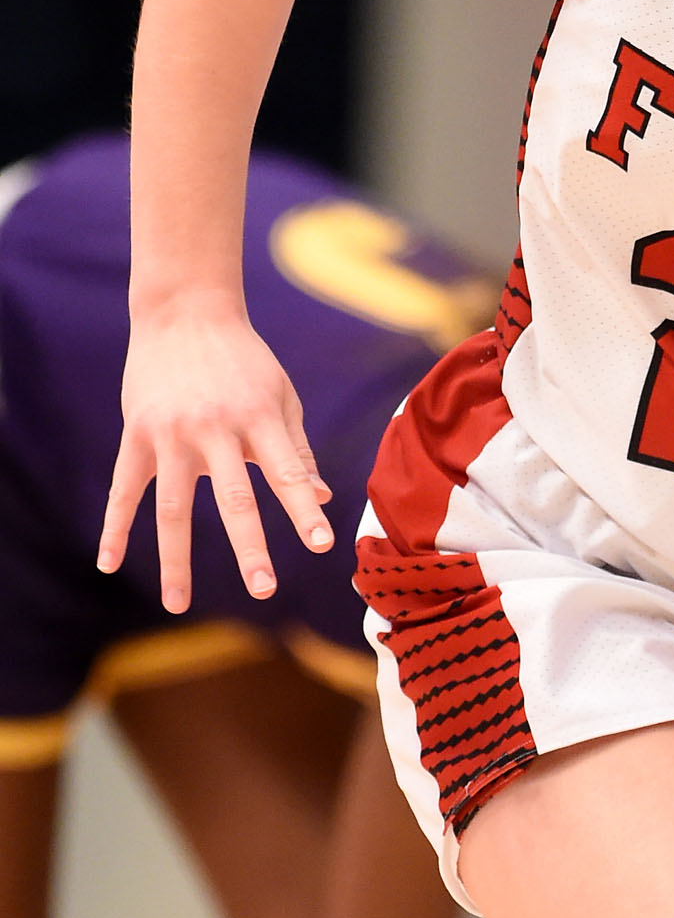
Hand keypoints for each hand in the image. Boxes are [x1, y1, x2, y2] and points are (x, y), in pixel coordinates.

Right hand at [100, 299, 333, 611]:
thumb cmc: (245, 360)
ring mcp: (171, 433)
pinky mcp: (136, 434)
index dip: (304, 510)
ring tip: (179, 604)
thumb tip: (322, 498)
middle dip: (250, 546)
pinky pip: (124, 489)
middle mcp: (216, 428)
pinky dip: (114, 528)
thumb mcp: (281, 396)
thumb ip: (297, 449)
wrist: (186, 313)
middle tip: (265, 589)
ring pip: (173, 507)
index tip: (322, 545)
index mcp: (260, 417)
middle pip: (234, 498)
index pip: (287, 472)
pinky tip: (108, 564)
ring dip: (176, 559)